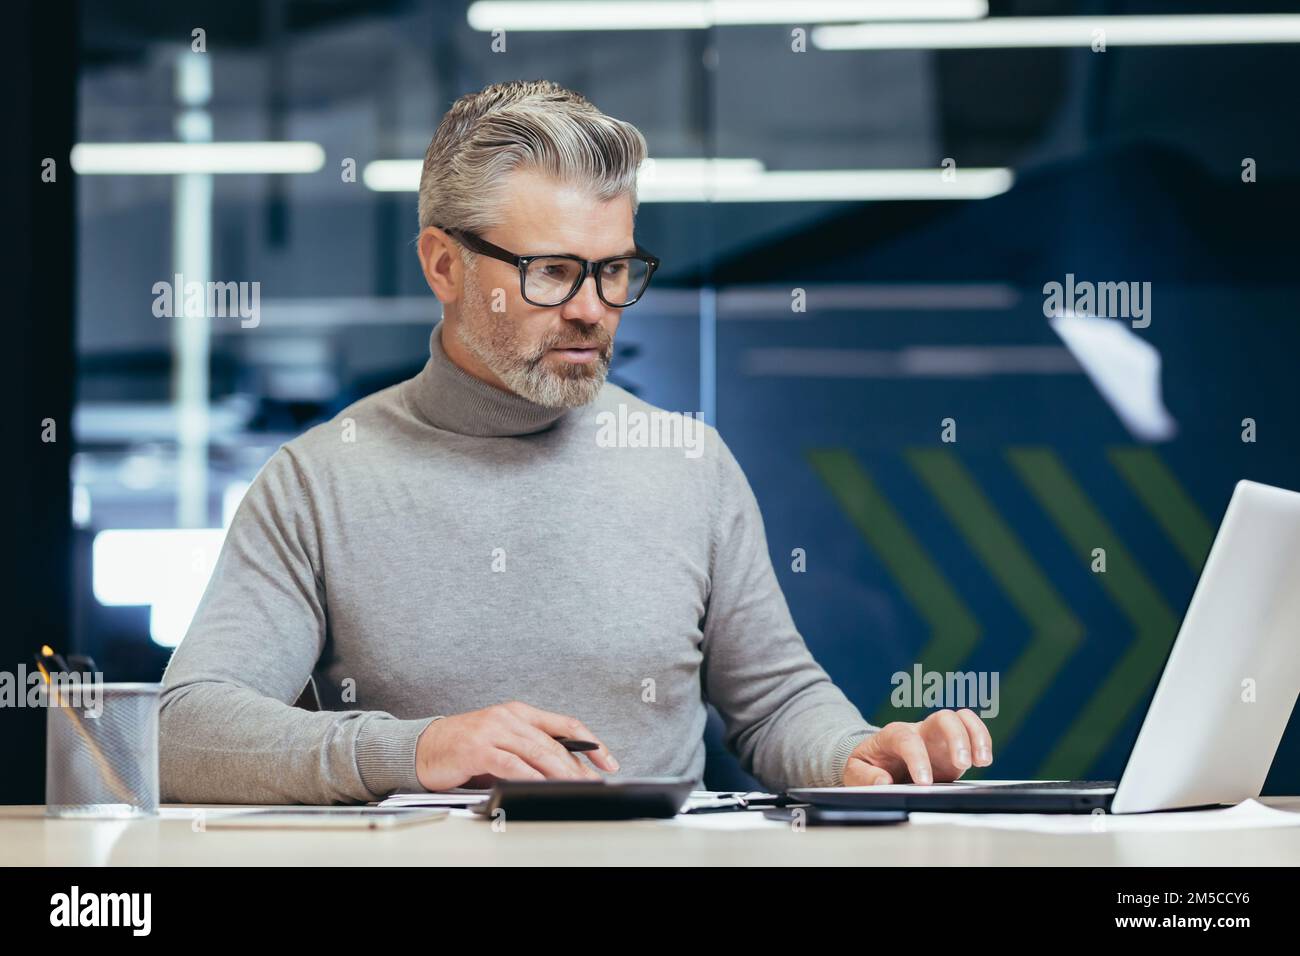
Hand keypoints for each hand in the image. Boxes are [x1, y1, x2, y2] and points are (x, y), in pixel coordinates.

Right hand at [414, 700, 619, 790]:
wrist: (422, 747)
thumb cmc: (465, 748)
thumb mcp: (503, 743)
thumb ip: (530, 751)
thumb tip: (567, 771)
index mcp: (519, 713)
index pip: (566, 724)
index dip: (591, 742)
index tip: (608, 761)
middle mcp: (509, 717)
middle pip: (554, 741)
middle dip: (579, 765)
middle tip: (595, 782)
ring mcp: (493, 730)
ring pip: (537, 751)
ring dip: (560, 772)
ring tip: (577, 786)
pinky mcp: (478, 748)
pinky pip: (511, 763)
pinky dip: (530, 776)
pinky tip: (542, 786)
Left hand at [842, 709, 992, 785]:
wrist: (877, 762)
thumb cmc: (867, 766)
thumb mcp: (855, 772)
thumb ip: (865, 777)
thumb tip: (883, 782)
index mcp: (892, 735)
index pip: (906, 738)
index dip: (917, 757)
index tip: (924, 782)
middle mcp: (919, 731)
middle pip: (942, 718)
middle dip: (956, 738)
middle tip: (962, 764)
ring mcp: (938, 739)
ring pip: (962, 720)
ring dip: (976, 736)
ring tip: (982, 761)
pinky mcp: (952, 751)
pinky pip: (973, 734)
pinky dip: (982, 742)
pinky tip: (984, 760)